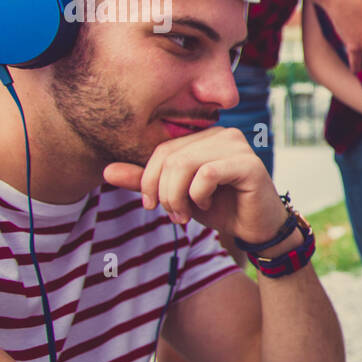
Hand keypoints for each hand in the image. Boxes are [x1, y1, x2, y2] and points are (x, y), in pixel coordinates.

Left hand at [103, 126, 286, 244]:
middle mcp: (223, 133)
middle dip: (165, 192)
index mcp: (205, 136)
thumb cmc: (221, 207)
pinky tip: (208, 203)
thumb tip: (106, 171)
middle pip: (172, 157)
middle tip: (174, 215)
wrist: (256, 228)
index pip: (163, 149)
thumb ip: (146, 182)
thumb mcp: (177, 195)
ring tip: (187, 213)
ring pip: (186, 164)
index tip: (153, 206)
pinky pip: (207, 174)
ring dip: (179, 196)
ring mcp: (238, 145)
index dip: (149, 178)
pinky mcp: (249, 164)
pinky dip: (200, 195)